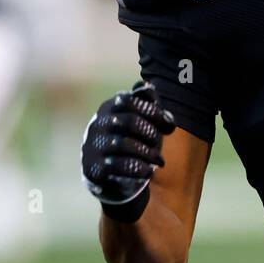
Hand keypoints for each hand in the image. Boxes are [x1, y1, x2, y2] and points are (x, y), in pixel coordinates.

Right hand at [81, 82, 176, 221]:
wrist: (110, 175)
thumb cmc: (131, 140)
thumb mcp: (142, 119)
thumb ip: (148, 103)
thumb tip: (149, 88)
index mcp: (110, 108)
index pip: (130, 101)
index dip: (153, 111)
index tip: (169, 126)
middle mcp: (98, 124)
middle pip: (130, 121)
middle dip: (151, 134)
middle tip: (159, 144)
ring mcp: (94, 146)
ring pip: (124, 144)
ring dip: (147, 153)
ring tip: (158, 161)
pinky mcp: (94, 168)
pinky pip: (118, 166)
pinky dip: (138, 168)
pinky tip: (148, 171)